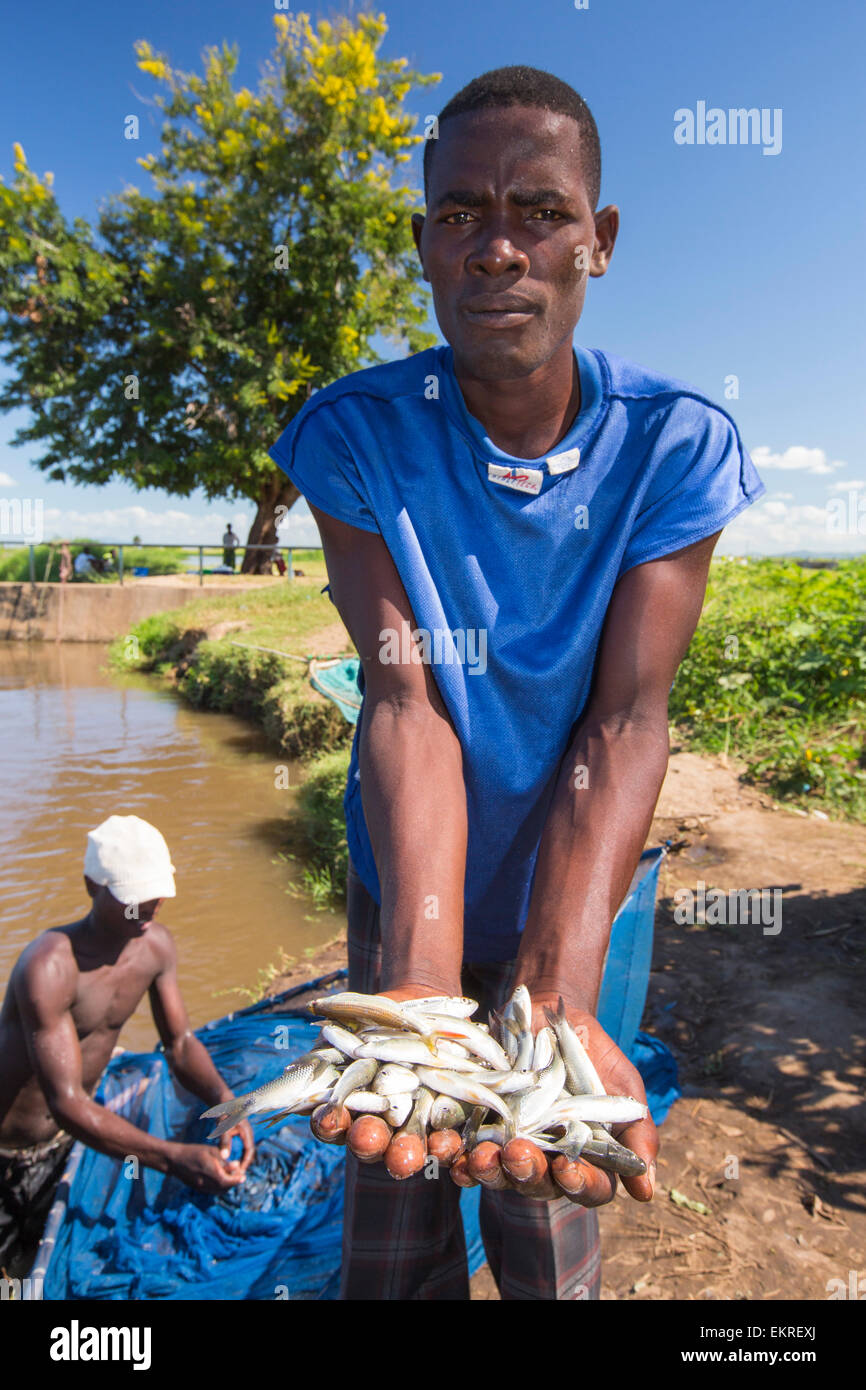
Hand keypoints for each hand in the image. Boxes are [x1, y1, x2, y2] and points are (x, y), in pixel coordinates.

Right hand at [169, 1143, 246, 1193]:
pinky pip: (212, 1191)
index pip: (226, 1181)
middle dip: (233, 1183)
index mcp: (209, 1170)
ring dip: (227, 1186)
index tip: (243, 1177)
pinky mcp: (197, 1188)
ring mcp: (200, 1187)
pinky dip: (220, 1187)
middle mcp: (205, 1182)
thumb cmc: (193, 1151)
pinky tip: (222, 1179)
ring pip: (219, 1191)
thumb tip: (236, 1165)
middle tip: (240, 1175)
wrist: (174, 1160)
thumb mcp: (210, 1151)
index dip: (236, 1180)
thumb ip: (223, 1159)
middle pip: (224, 1188)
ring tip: (232, 1177)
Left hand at [217, 1118, 254, 1176]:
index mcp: (246, 1131)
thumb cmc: (223, 1113)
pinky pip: (243, 1146)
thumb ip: (224, 1142)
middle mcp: (248, 1133)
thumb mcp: (223, 1127)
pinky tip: (233, 1160)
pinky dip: (240, 1155)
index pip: (249, 1151)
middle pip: (250, 1152)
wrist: (224, 1101)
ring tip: (236, 1170)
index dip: (245, 1163)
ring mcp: (245, 1132)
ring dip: (243, 1160)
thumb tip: (224, 1158)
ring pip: (247, 1150)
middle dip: (245, 1163)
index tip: (239, 1173)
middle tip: (237, 1175)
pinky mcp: (241, 1132)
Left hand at [461, 996, 656, 1206]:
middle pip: (538, 1186)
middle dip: (527, 1174)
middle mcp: (547, 1160)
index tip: (567, 1168)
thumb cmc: (591, 1051)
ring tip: (482, 1156)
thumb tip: (646, 1192)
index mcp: (587, 1158)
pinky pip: (464, 1151)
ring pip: (499, 1174)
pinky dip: (458, 1156)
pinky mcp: (478, 1127)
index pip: (588, 1187)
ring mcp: (510, 1146)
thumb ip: (637, 1133)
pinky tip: (453, 1154)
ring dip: (489, 1171)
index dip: (579, 1185)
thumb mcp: (621, 1085)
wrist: (546, 1011)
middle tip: (517, 1154)